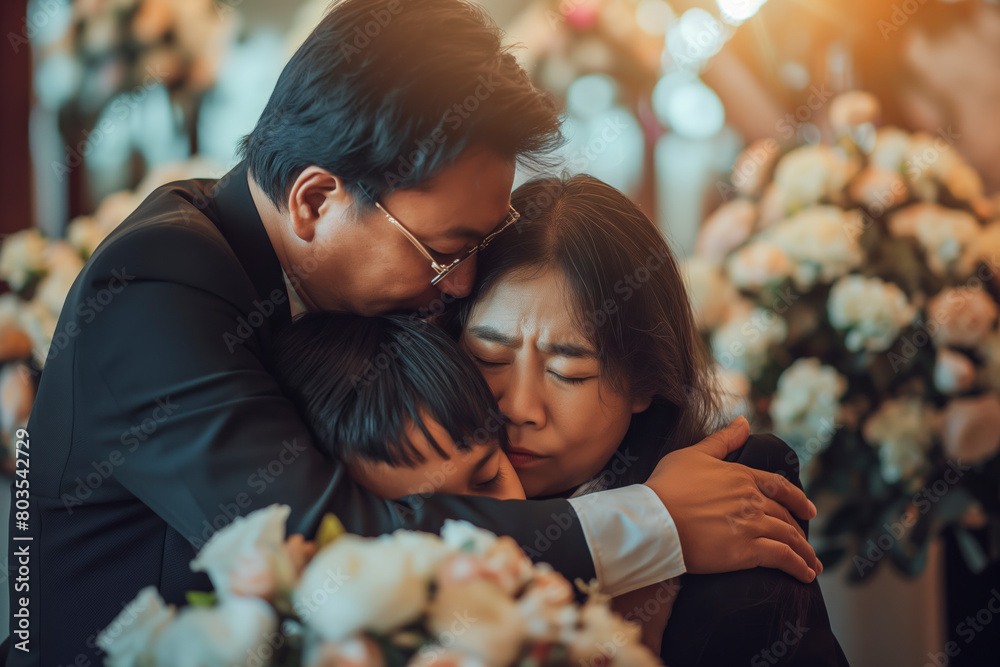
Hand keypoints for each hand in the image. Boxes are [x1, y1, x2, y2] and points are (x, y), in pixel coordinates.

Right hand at [643, 416, 821, 582]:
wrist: (655, 519)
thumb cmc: (667, 485)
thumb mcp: (693, 454)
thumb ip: (723, 440)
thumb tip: (745, 421)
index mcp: (741, 476)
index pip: (780, 487)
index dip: (798, 500)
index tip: (810, 511)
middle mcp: (752, 499)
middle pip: (785, 516)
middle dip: (800, 532)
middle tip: (807, 546)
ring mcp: (752, 525)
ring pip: (788, 537)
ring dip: (804, 554)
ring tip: (812, 567)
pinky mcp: (746, 551)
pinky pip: (782, 557)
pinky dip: (798, 566)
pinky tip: (805, 575)